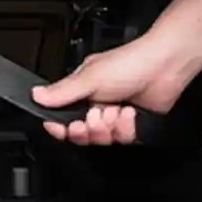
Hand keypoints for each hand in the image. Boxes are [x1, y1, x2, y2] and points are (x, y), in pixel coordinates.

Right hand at [31, 34, 196, 144]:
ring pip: (102, 139)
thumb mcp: (89, 77)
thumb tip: (36, 94)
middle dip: (87, 129)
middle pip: (81, 134)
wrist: (166, 65)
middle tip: (93, 118)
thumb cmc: (131, 62)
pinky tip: (129, 112)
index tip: (59, 128)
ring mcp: (114, 115)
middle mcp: (97, 104)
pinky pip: (122, 139)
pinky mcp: (132, 124)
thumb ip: (62, 91)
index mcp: (81, 91)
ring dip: (109, 127)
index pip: (62, 117)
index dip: (59, 127)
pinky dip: (126, 128)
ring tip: (115, 110)